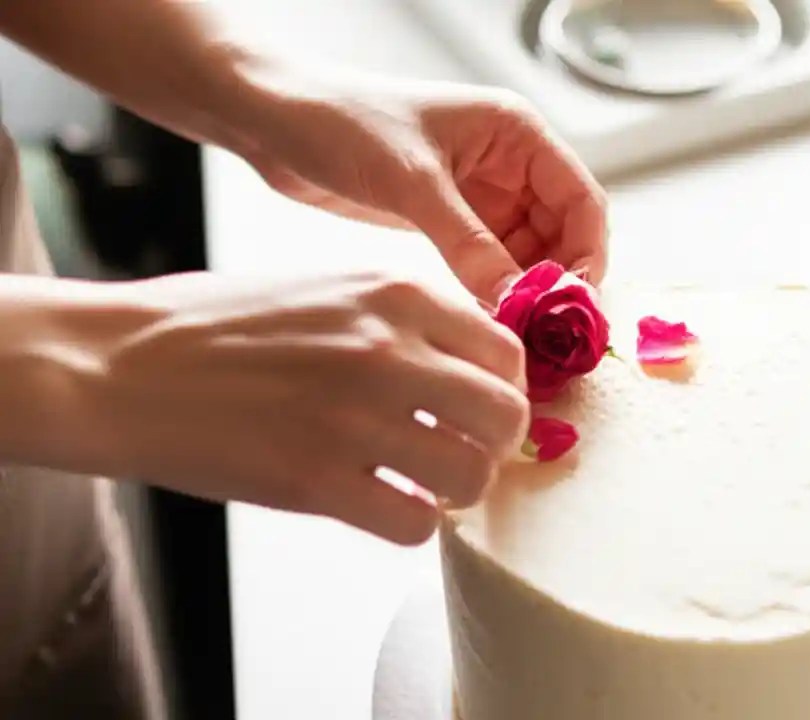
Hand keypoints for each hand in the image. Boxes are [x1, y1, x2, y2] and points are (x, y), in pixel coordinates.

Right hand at [85, 272, 529, 544]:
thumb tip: (472, 367)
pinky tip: (379, 506)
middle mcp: (388, 350)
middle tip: (459, 454)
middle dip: (493, 444)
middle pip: (506, 415)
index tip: (479, 411)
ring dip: (455, 491)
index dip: (502, 390)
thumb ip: (405, 321)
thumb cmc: (221, 327)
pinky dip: (409, 524)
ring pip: (472, 476)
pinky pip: (416, 524)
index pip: (506, 352)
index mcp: (395, 293)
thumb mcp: (330, 289)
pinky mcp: (317, 480)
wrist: (121, 364)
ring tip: (419, 484)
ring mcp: (355, 417)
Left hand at [238, 66, 608, 302]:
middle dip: (558, 282)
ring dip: (526, 293)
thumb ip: (468, 243)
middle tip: (545, 335)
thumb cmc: (341, 122)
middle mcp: (508, 162)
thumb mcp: (413, 183)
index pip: (582, 199)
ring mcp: (481, 194)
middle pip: (563, 233)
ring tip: (515, 336)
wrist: (274, 121)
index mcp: (516, 133)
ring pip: (529, 255)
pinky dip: (495, 291)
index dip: (588, 254)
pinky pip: (491, 263)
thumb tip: (515, 303)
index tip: (575, 305)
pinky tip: (486, 321)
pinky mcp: (451, 219)